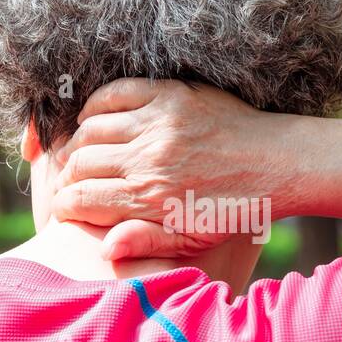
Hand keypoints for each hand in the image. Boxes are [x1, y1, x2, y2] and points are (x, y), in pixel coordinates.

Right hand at [50, 78, 289, 259]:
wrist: (278, 163)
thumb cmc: (234, 208)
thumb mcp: (193, 239)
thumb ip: (146, 242)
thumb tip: (105, 248)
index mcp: (150, 198)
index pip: (82, 199)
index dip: (64, 205)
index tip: (64, 207)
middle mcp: (149, 159)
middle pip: (79, 164)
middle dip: (65, 177)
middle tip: (68, 182)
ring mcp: (158, 123)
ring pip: (91, 129)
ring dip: (76, 142)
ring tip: (80, 154)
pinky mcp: (170, 95)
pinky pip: (115, 93)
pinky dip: (95, 105)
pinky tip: (94, 119)